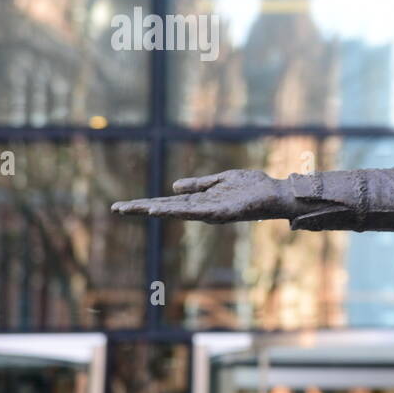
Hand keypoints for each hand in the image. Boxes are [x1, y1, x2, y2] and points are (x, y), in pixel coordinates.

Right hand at [111, 169, 291, 222]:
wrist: (276, 193)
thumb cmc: (253, 187)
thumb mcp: (221, 180)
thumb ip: (199, 184)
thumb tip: (173, 187)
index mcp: (202, 200)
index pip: (169, 202)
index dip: (146, 203)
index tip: (123, 205)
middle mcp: (203, 208)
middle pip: (167, 208)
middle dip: (143, 208)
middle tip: (117, 208)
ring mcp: (211, 211)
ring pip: (178, 211)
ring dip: (156, 209)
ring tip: (135, 208)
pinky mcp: (223, 212)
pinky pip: (197, 211)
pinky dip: (179, 210)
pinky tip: (164, 208)